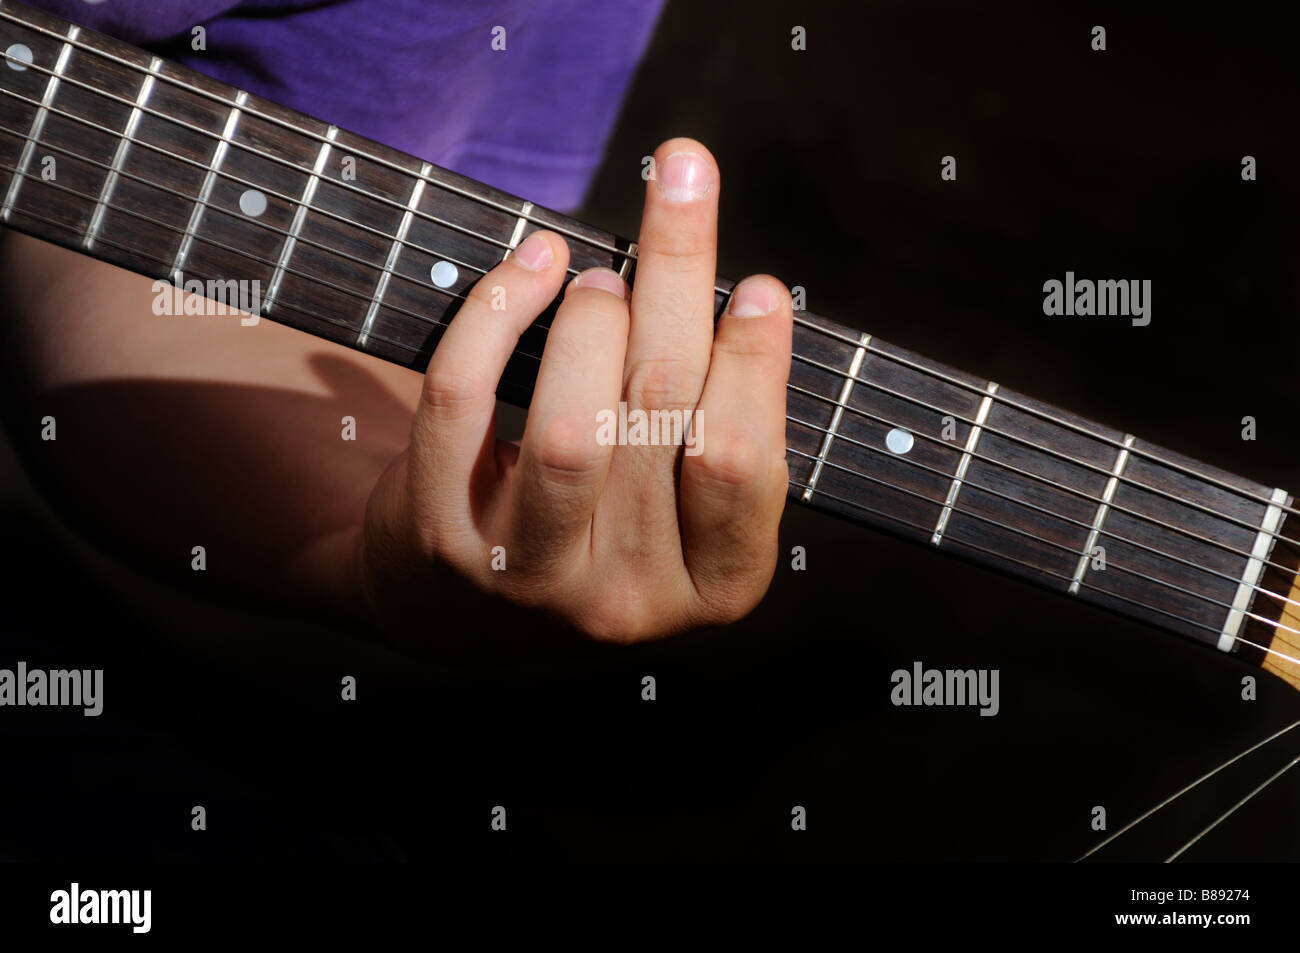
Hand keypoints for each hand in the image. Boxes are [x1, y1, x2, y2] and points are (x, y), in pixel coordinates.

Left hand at [358, 138, 792, 644]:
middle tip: (683, 175)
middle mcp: (625, 600)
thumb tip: (746, 299)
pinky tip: (533, 267)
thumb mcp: (683, 510)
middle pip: (659, 417)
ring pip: (569, 429)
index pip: (742, 466)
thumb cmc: (603, 526)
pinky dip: (498, 314)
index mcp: (712, 589)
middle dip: (677, 277)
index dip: (753, 365)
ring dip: (592, 320)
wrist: (461, 608)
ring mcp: (527, 577)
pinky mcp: (444, 539)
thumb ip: (714, 426)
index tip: (759, 284)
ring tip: (601, 276)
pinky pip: (463, 406)